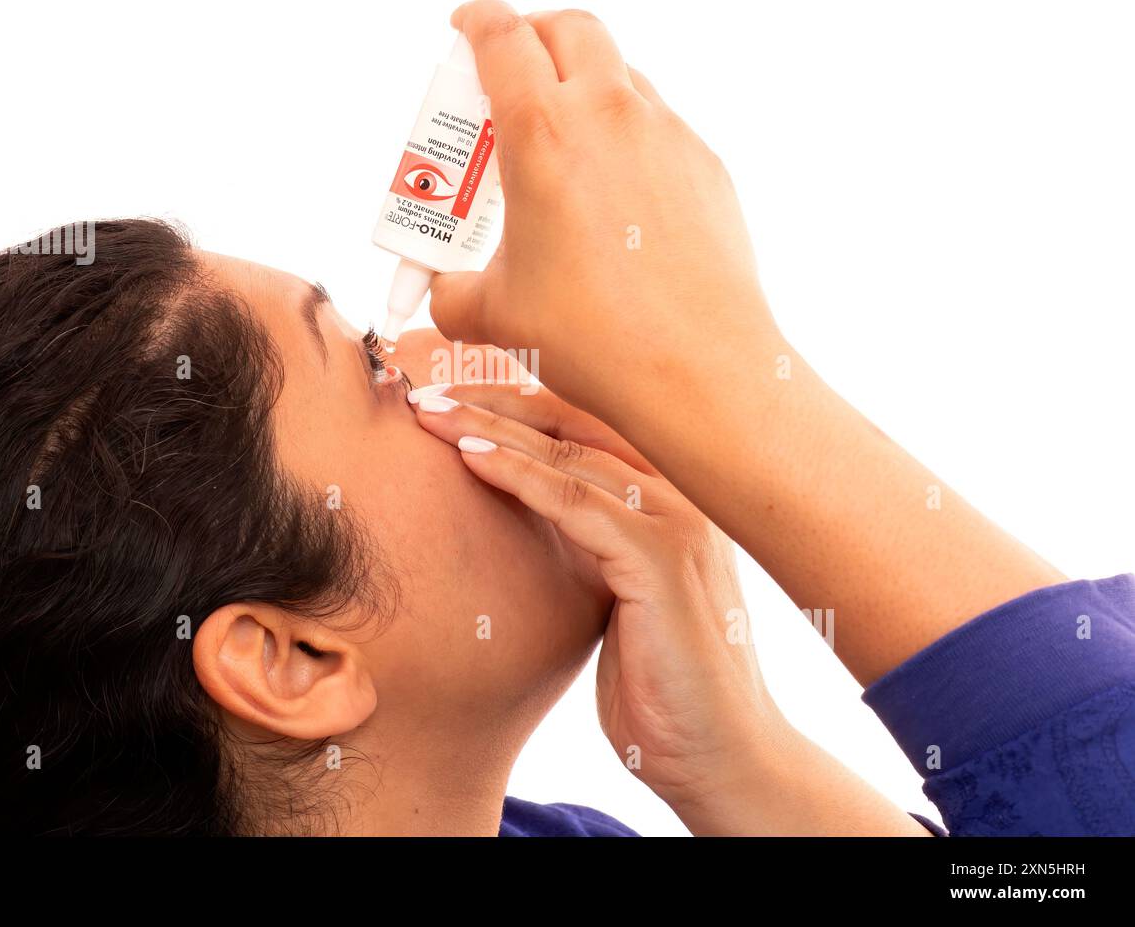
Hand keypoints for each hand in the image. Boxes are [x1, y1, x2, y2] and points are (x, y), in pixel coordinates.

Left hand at [411, 377, 785, 822]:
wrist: (720, 754)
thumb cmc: (664, 681)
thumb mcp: (616, 594)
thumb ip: (588, 542)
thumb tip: (524, 508)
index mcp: (673, 496)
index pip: (584, 424)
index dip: (513, 401)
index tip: (447, 391)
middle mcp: (682, 494)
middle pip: (574, 423)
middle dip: (491, 399)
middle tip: (421, 386)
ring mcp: (678, 521)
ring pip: (569, 453)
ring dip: (491, 427)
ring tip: (427, 411)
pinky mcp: (662, 559)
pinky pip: (577, 503)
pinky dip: (520, 476)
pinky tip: (470, 457)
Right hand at [429, 0, 780, 421]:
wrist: (697, 370)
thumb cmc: (591, 338)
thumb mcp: (492, 315)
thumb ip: (450, 293)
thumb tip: (441, 293)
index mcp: (543, 132)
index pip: (502, 36)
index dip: (476, 19)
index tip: (464, 26)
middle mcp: (609, 114)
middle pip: (569, 28)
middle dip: (534, 34)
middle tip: (511, 74)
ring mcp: (667, 136)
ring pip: (620, 74)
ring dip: (584, 85)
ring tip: (560, 142)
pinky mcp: (705, 167)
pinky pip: (659, 128)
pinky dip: (627, 137)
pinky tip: (614, 196)